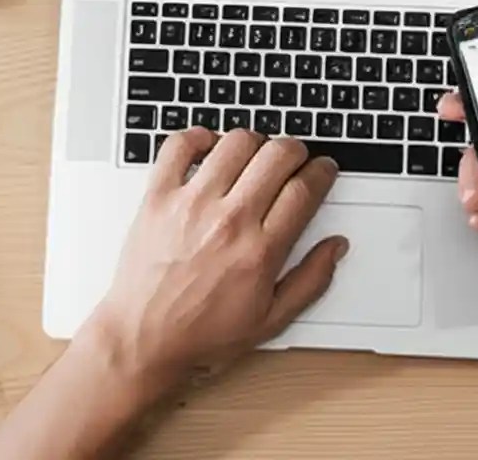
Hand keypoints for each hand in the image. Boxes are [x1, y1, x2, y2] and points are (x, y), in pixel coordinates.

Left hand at [80, 127, 347, 391]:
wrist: (142, 340)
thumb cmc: (201, 334)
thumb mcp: (270, 321)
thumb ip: (310, 281)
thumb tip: (335, 248)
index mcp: (260, 251)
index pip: (304, 189)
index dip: (322, 171)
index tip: (323, 169)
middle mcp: (229, 221)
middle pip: (277, 156)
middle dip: (295, 151)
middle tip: (293, 160)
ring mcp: (191, 204)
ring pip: (235, 143)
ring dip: (254, 142)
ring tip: (253, 156)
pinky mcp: (158, 198)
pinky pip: (178, 146)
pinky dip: (197, 137)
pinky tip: (209, 148)